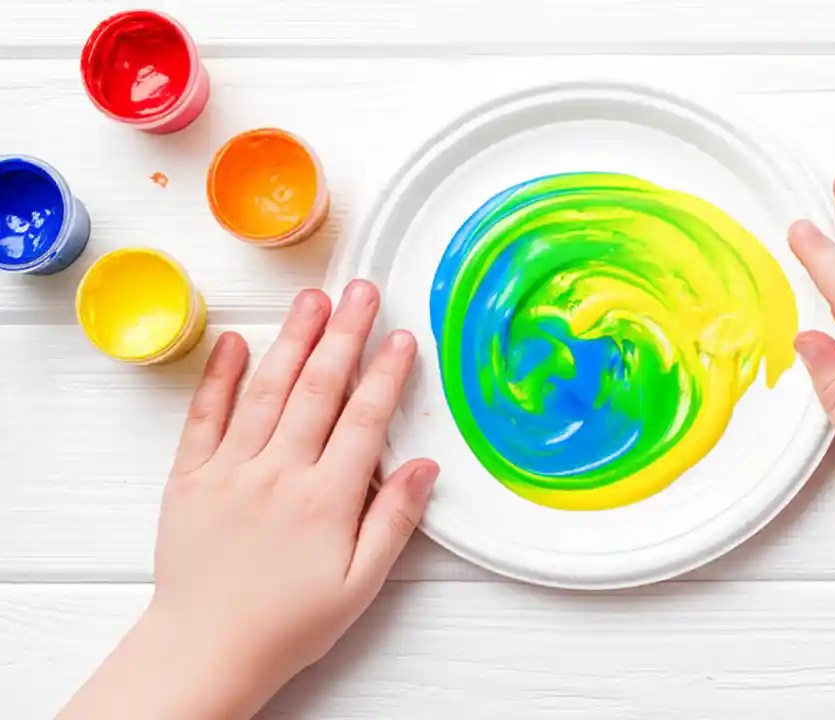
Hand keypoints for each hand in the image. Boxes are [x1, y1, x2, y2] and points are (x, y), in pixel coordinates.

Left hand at [59, 280, 437, 719]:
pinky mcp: (190, 477)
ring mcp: (230, 470)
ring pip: (266, 390)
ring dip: (292, 340)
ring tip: (312, 300)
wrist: (207, 649)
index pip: (364, 420)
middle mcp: (278, 473)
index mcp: (325, 499)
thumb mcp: (359, 584)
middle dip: (344, 334)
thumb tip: (425, 469)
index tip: (402, 338)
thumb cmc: (288, 623)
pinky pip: (204, 416)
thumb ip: (393, 521)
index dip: (386, 374)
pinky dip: (219, 376)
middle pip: (318, 389)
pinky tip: (235, 342)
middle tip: (361, 291)